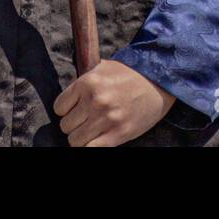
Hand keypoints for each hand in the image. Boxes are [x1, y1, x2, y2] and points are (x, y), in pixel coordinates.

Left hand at [53, 59, 175, 146]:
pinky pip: (90, 149)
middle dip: (75, 124)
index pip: (59, 108)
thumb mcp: (103, 68)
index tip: (76, 110)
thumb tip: (67, 99)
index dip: (66, 110)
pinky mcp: (118, 133)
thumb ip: (83, 81)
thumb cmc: (130, 74)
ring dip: (83, 137)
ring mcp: (106, 118)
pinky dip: (91, 146)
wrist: (159, 82)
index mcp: (88, 82)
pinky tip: (98, 139)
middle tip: (88, 119)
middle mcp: (95, 100)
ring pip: (75, 141)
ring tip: (94, 129)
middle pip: (66, 126)